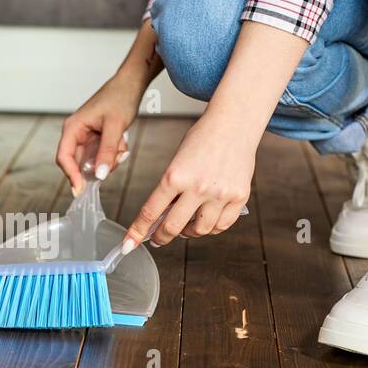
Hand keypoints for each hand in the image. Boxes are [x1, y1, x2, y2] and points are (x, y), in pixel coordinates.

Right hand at [56, 74, 138, 193]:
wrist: (131, 84)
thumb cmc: (120, 98)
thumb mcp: (115, 126)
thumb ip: (106, 151)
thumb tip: (98, 175)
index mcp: (72, 128)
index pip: (64, 157)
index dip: (71, 175)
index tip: (80, 191)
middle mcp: (76, 134)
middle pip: (80, 163)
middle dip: (99, 165)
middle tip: (116, 158)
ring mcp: (86, 137)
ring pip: (94, 162)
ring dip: (109, 159)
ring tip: (121, 144)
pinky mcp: (97, 139)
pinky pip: (102, 156)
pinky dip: (113, 154)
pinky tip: (122, 142)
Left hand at [123, 113, 254, 247]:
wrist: (234, 123)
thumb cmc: (202, 138)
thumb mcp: (177, 161)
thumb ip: (170, 188)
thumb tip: (161, 216)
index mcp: (175, 176)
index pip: (150, 212)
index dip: (137, 232)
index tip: (128, 244)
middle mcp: (197, 187)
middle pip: (173, 227)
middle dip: (161, 237)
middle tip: (157, 239)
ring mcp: (220, 194)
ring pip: (199, 230)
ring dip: (188, 233)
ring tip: (185, 227)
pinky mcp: (239, 197)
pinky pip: (221, 225)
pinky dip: (211, 228)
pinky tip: (205, 221)